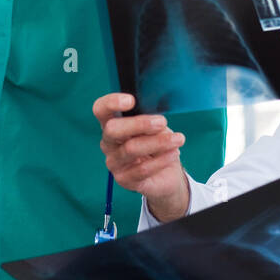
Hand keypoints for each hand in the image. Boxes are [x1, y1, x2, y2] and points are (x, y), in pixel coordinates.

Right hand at [92, 93, 189, 221]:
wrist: (166, 174)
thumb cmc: (158, 143)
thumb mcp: (157, 127)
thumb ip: (152, 120)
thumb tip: (157, 118)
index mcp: (112, 123)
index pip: (101, 110)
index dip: (111, 103)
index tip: (131, 100)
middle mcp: (108, 142)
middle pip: (113, 129)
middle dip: (139, 123)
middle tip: (162, 122)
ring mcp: (114, 162)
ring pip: (131, 149)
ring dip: (158, 142)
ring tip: (178, 139)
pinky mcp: (123, 179)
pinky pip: (141, 169)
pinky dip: (161, 159)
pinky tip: (174, 153)